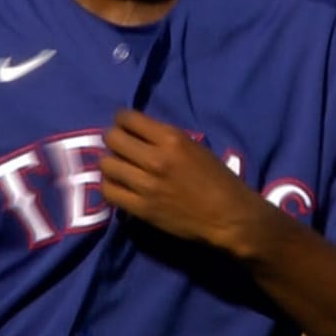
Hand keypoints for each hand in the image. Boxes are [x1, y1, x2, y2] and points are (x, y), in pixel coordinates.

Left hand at [100, 109, 265, 249]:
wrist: (228, 216)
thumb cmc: (216, 178)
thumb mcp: (193, 147)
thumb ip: (163, 138)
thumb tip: (136, 134)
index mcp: (171, 138)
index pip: (128, 119)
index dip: (121, 120)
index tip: (123, 126)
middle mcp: (155, 159)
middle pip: (112, 139)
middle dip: (113, 140)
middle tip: (120, 147)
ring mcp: (147, 185)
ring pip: (107, 165)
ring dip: (110, 164)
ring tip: (119, 168)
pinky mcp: (142, 209)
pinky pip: (110, 192)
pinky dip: (110, 186)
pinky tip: (119, 186)